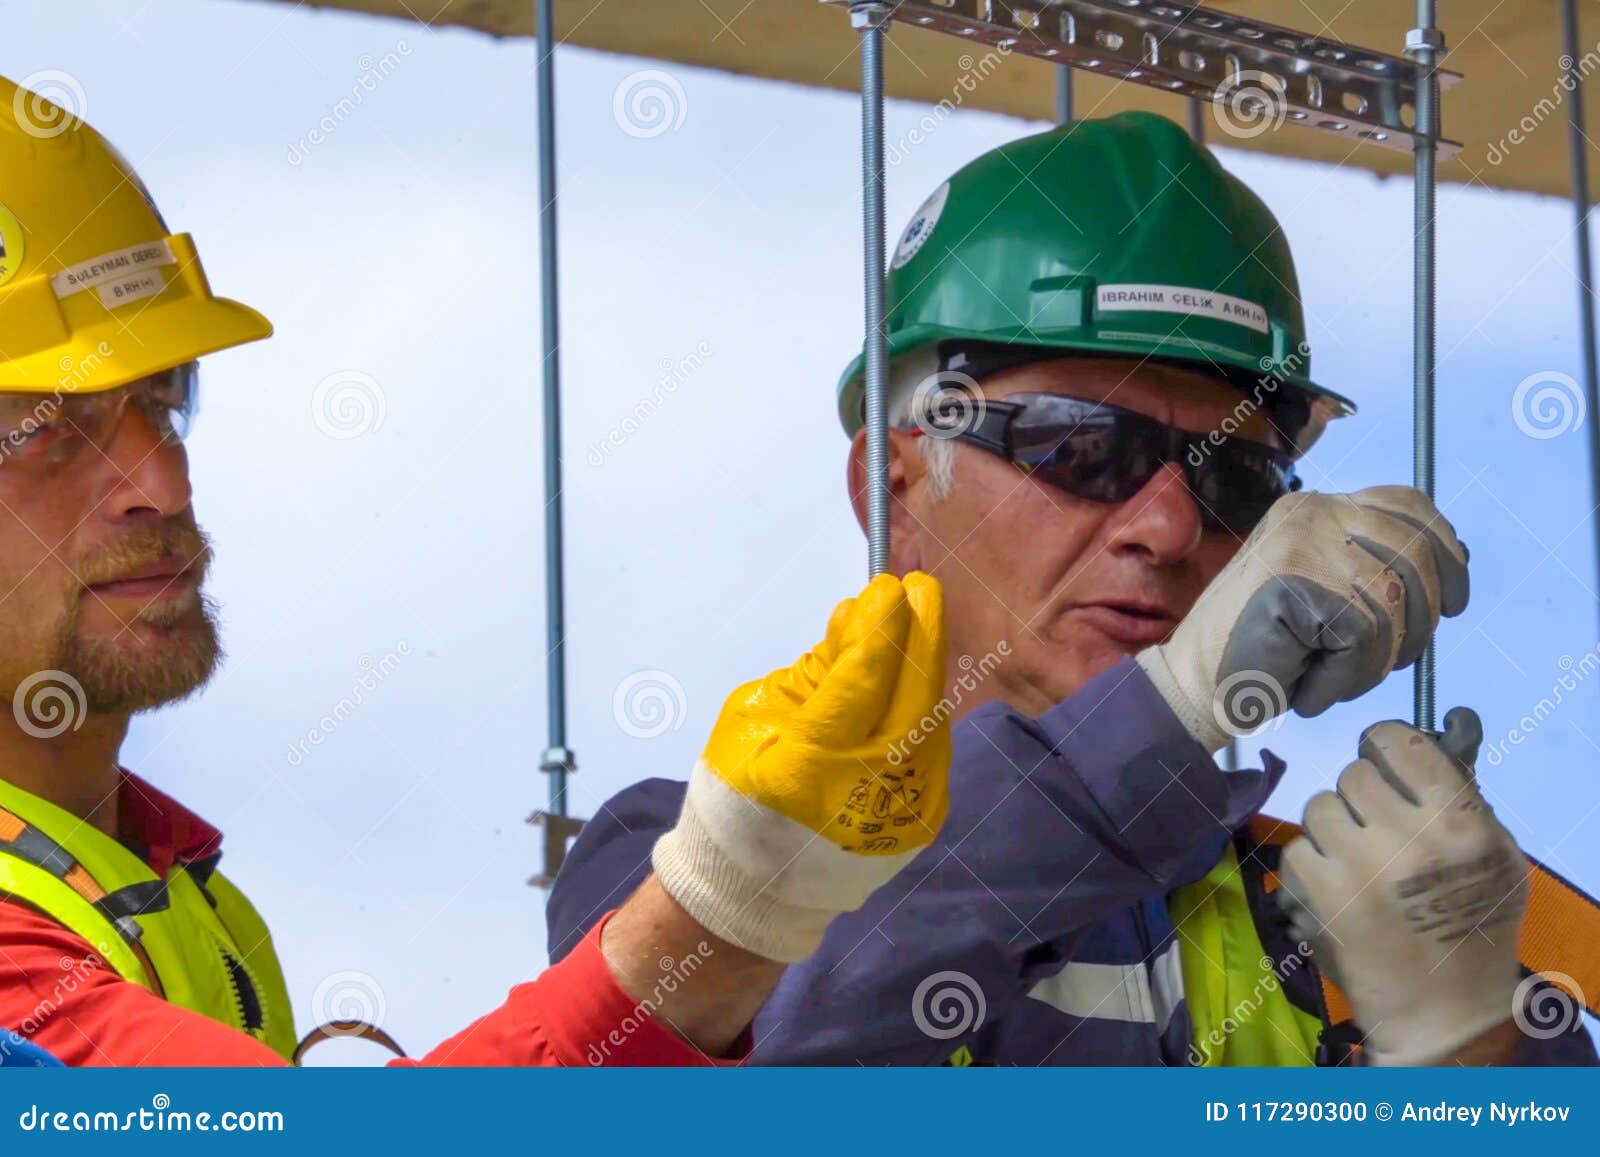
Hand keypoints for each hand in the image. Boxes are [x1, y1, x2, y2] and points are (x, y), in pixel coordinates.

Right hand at [651, 572, 950, 961]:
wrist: (759, 890)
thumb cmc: (738, 794)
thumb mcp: (754, 717)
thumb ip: (813, 671)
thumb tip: (858, 622)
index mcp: (810, 766)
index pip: (863, 679)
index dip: (882, 626)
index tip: (888, 584)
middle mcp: (868, 789)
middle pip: (914, 692)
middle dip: (921, 632)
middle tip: (919, 587)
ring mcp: (905, 808)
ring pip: (931, 714)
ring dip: (925, 664)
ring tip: (912, 622)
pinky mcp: (926, 818)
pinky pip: (932, 743)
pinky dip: (923, 704)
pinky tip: (909, 678)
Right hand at [1137, 486, 1467, 751]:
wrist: (1195, 683)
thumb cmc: (1262, 648)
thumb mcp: (1323, 588)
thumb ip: (1372, 563)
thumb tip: (1456, 557)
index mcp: (1318, 507)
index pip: (1409, 505)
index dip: (1447, 551)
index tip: (1455, 602)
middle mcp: (1311, 513)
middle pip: (1417, 553)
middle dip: (1424, 618)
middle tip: (1394, 659)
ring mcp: (1302, 544)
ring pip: (1394, 603)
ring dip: (1377, 661)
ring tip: (1332, 676)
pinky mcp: (1296, 583)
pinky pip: (1364, 637)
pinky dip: (1346, 677)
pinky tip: (1310, 684)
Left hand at [1276, 708, 1526, 1065]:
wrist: (1442, 1011)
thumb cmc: (1473, 930)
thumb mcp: (1495, 858)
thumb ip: (1461, 798)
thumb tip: (1426, 739)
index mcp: (1459, 822)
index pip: (1400, 743)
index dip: (1382, 744)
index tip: (1380, 758)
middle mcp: (1410, 838)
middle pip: (1352, 774)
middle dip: (1358, 798)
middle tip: (1373, 831)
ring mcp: (1360, 866)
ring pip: (1318, 808)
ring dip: (1330, 831)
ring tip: (1355, 865)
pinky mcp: (1320, 894)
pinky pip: (1295, 849)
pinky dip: (1308, 868)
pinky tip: (1334, 892)